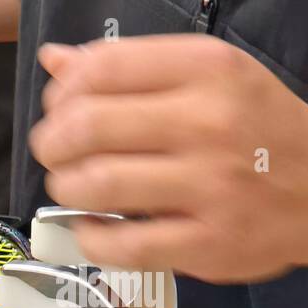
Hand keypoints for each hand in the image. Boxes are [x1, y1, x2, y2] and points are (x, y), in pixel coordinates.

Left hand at [29, 35, 307, 282]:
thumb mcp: (208, 79)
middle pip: (87, 127)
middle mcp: (209, 123)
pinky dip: (90, 238)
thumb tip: (55, 61)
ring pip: (96, 185)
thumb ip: (131, 68)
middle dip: (52, 144)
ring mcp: (210, 186)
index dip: (63, 93)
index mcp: (208, 70)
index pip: (103, 68)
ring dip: (65, 188)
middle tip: (56, 153)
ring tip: (73, 186)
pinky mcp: (208, 243)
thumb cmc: (256, 130)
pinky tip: (93, 227)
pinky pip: (122, 246)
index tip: (61, 109)